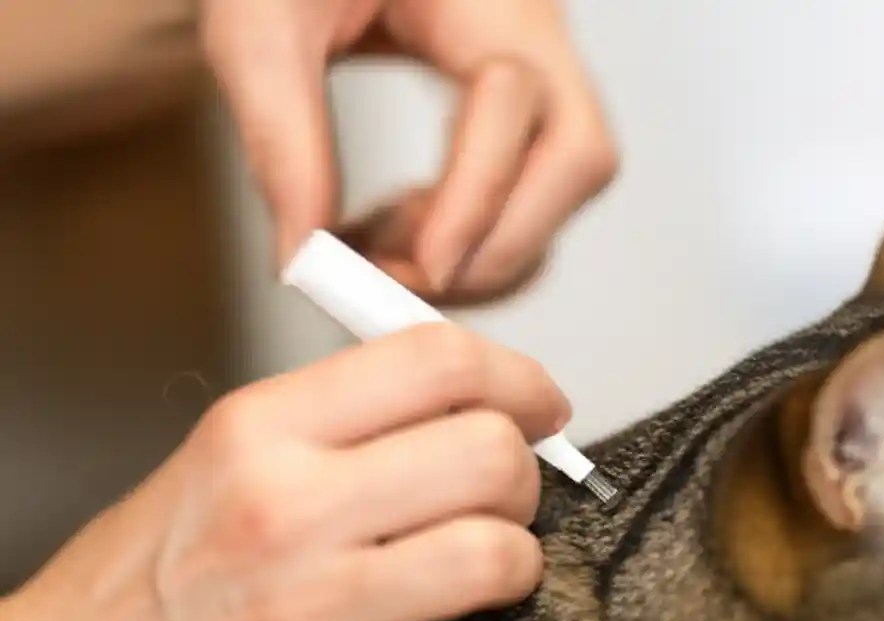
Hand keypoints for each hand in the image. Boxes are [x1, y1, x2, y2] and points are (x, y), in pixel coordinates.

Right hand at [0, 325, 567, 620]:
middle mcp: (286, 512)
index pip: (435, 360)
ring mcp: (307, 617)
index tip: (537, 404)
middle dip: (522, 472)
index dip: (519, 377)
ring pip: (494, 555)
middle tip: (502, 493)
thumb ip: (347, 413)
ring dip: (519, 562)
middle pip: (486, 451)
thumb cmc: (161, 564)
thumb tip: (478, 397)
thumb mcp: (231, 450)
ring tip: (488, 569)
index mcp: (263, 431)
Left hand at [202, 0, 618, 303]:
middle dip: (497, 246)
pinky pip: (529, 189)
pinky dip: (472, 236)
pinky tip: (399, 233)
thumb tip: (305, 255)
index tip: (418, 270)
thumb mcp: (260, 23)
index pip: (520, 103)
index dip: (479, 199)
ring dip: (482, 252)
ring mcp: (536, 70)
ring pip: (561, 188)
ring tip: (382, 256)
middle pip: (577, 160)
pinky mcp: (517, 108)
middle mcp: (532, 34)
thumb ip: (281, 136)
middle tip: (400, 285)